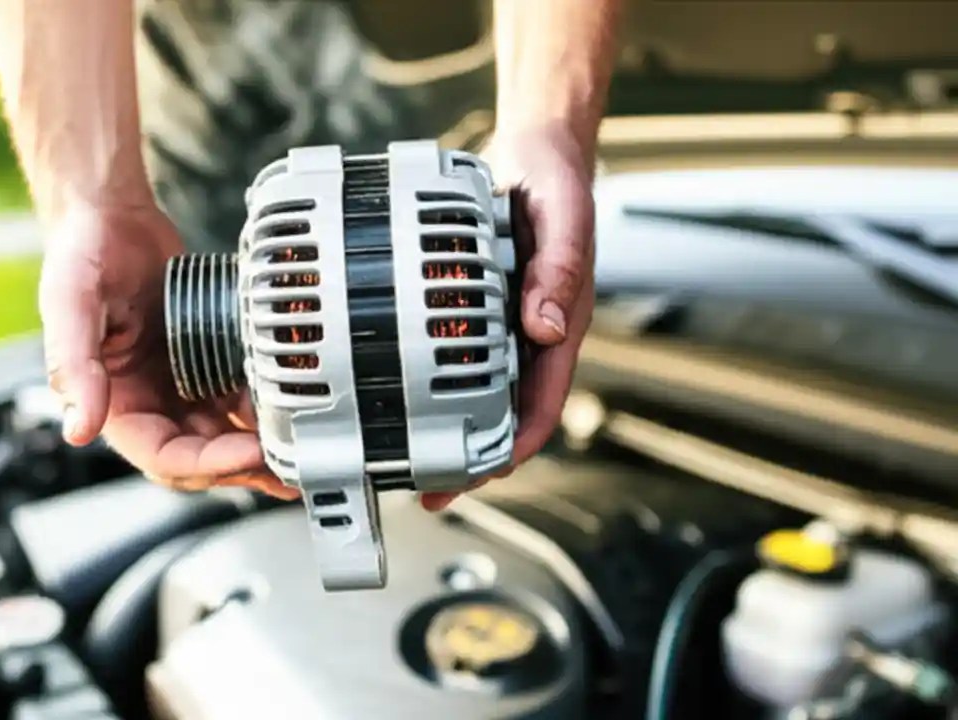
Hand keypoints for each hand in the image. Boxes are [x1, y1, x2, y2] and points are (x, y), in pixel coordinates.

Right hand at [39, 202, 297, 499]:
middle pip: (199, 455)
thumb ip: (74, 365)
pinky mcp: (206, 363)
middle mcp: (148, 402)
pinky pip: (237, 398)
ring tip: (298, 450)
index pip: (163, 455)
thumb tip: (79, 428)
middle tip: (285, 465)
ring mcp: (179, 384)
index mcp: (113, 403)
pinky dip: (263, 409)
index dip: (206, 463)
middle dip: (241, 465)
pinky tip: (292, 407)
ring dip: (258, 447)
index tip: (247, 454)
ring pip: (224, 434)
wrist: (113, 214)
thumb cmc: (83, 254)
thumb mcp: (71, 303)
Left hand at [421, 125, 595, 510]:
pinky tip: (400, 390)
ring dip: (447, 424)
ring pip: (476, 390)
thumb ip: (558, 272)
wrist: (538, 155)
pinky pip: (457, 353)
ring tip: (406, 452)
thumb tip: (548, 329)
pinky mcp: (481, 308)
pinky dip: (431, 377)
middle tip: (426, 485)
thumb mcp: (564, 222)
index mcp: (557, 329)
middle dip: (469, 455)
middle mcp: (530, 337)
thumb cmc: (560, 188)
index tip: (476, 477)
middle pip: (501, 412)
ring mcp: (503, 326)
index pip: (538, 409)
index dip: (510, 450)